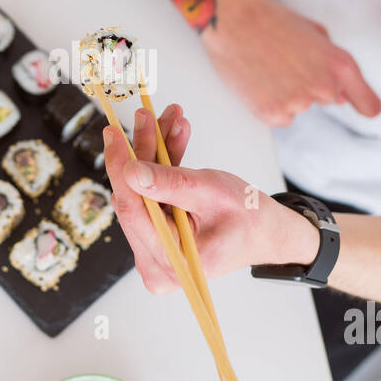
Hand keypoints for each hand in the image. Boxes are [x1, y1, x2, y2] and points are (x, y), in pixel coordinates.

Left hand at [102, 104, 320, 293]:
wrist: (266, 231)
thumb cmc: (249, 218)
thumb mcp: (212, 193)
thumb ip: (170, 183)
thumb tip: (130, 171)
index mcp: (171, 261)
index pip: (132, 210)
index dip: (120, 167)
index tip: (113, 134)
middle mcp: (156, 263)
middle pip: (135, 198)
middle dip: (143, 153)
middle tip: (146, 116)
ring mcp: (155, 251)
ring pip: (142, 192)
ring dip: (155, 154)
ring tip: (169, 120)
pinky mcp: (157, 236)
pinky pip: (151, 196)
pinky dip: (162, 167)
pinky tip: (173, 138)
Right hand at [201, 0, 380, 125]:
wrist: (233, 21)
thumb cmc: (272, 21)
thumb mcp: (315, 33)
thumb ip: (334, 63)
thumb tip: (341, 94)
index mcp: (340, 65)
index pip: (368, 103)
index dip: (364, 105)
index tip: (363, 107)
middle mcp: (324, 87)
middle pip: (328, 99)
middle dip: (312, 85)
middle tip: (289, 62)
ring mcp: (298, 103)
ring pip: (300, 107)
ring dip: (288, 94)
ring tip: (270, 67)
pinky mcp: (273, 113)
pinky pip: (280, 116)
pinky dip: (270, 104)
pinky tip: (260, 81)